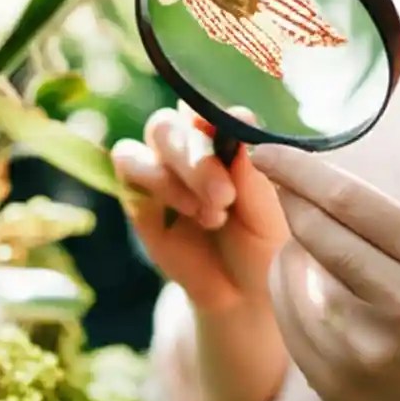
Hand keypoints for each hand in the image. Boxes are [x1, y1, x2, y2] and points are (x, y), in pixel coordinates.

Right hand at [112, 102, 288, 312]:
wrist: (241, 294)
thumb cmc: (265, 245)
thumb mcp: (270, 214)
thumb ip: (253, 171)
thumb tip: (241, 115)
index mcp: (230, 137)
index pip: (216, 106)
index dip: (221, 117)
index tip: (239, 141)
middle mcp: (195, 142)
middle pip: (183, 116)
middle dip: (199, 155)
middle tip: (224, 196)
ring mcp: (164, 163)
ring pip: (158, 131)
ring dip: (182, 169)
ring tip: (214, 215)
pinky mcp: (138, 190)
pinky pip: (130, 161)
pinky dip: (158, 182)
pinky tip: (187, 213)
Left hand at [253, 144, 399, 400]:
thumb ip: (379, 225)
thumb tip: (302, 182)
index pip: (352, 201)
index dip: (300, 170)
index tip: (268, 150)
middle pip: (318, 234)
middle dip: (288, 197)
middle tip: (274, 175)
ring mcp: (366, 351)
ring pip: (296, 275)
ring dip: (291, 249)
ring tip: (311, 248)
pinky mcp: (335, 383)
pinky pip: (286, 318)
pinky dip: (285, 290)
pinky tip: (303, 286)